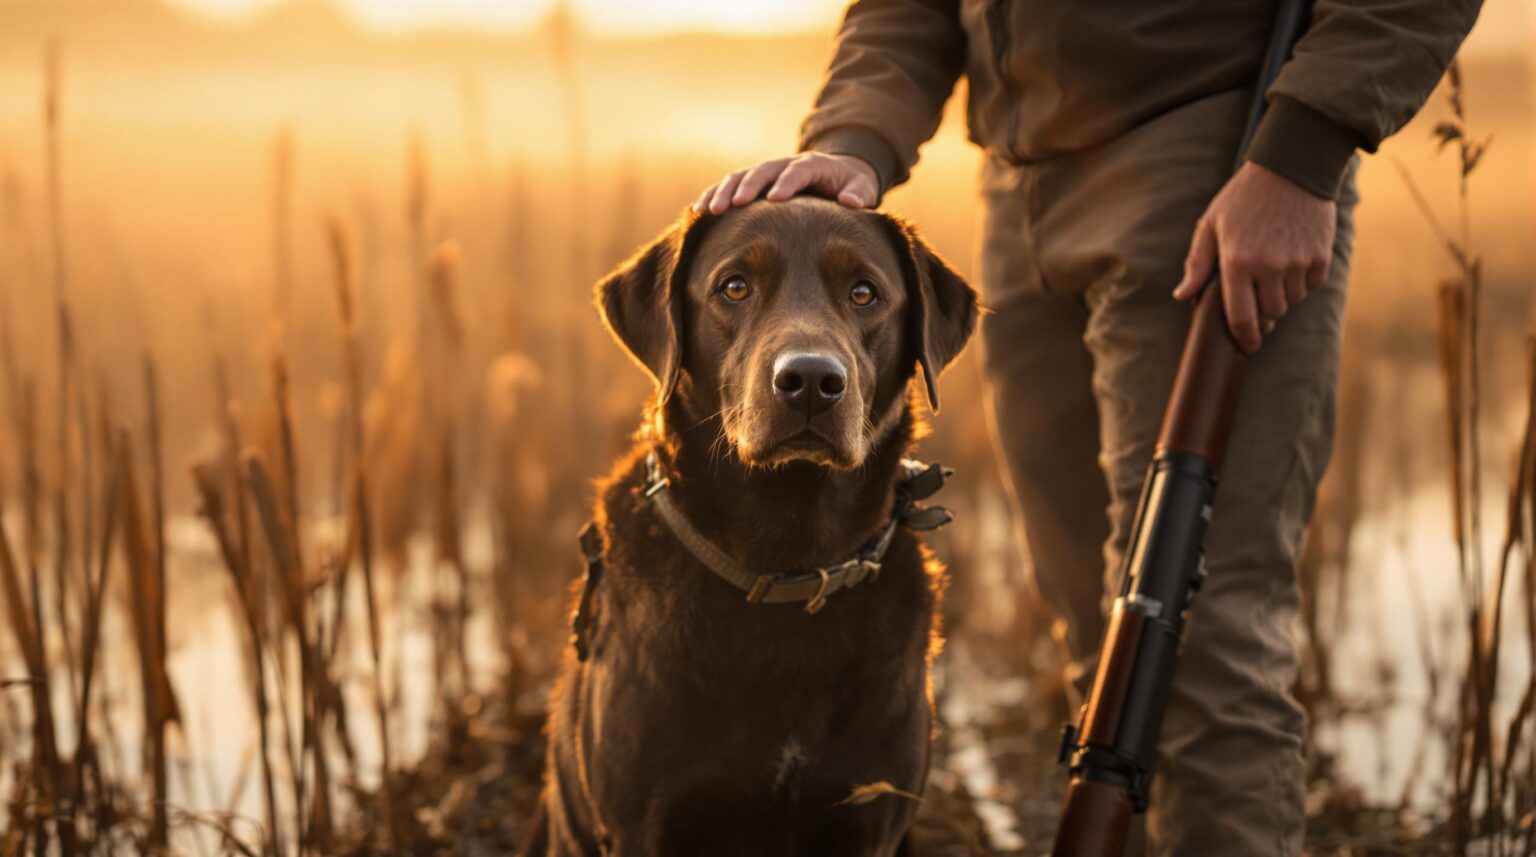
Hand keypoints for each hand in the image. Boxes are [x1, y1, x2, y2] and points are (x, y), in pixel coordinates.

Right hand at [692, 152, 878, 214]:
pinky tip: (697, 212)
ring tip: (706, 211)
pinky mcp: (752, 183)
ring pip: (739, 177)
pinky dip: (713, 196)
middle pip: (761, 171)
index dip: (786, 183)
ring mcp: (765, 172)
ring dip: (721, 192)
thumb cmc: (849, 185)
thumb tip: (851, 201)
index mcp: (811, 165)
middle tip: (733, 206)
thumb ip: (858, 193)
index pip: (796, 171)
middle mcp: (783, 165)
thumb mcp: (861, 187)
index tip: (775, 199)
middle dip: (745, 187)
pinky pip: (729, 187)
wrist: (836, 174)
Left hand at [1173, 162, 1335, 352]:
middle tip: (1259, 298)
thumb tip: (1181, 296)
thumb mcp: (1211, 225)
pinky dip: (1304, 280)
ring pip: (1292, 300)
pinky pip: (1312, 284)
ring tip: (1274, 269)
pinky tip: (1294, 258)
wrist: (1291, 169)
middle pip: (1270, 313)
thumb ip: (1197, 264)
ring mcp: (1297, 261)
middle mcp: (1268, 266)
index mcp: (1237, 262)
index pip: (1241, 317)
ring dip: (1283, 294)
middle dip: (1264, 313)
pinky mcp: (1320, 255)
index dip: (1245, 336)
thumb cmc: (1243, 198)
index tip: (1248, 344)